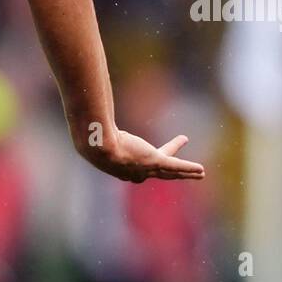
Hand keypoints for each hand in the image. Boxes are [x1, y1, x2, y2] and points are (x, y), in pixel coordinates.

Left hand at [79, 130, 204, 183]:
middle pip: (157, 172)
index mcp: (121, 167)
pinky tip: (201, 171)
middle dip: (170, 170)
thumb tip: (81, 107)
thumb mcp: (94, 130)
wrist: (98, 145)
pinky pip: (176, 166)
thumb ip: (93, 122)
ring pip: (170, 172)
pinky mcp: (154, 161)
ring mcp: (145, 168)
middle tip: (178, 166)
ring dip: (185, 173)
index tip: (143, 153)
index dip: (142, 161)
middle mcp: (134, 173)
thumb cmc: (91, 136)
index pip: (136, 165)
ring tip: (199, 174)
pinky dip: (189, 169)